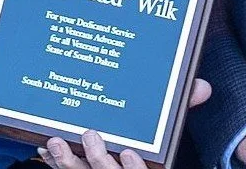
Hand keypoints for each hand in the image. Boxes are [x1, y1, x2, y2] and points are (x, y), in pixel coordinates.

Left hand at [38, 80, 211, 168]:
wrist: (121, 154)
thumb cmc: (144, 143)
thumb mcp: (164, 129)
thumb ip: (182, 107)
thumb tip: (202, 85)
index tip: (129, 151)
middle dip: (99, 160)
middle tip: (89, 134)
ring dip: (67, 162)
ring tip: (57, 141)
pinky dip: (53, 162)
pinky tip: (44, 149)